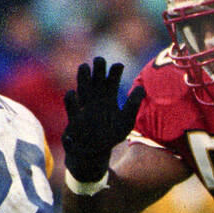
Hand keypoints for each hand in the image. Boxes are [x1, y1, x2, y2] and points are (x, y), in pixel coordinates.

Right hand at [62, 57, 144, 183]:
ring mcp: (83, 107)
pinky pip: (71, 108)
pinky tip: (72, 93)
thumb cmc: (110, 135)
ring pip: (82, 88)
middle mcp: (95, 99)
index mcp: (108, 98)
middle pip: (95, 78)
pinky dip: (71, 101)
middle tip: (100, 60)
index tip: (119, 66)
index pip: (111, 79)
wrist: (93, 152)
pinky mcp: (74, 119)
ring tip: (84, 67)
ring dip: (82, 78)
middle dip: (97, 68)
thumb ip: (132, 105)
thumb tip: (142, 89)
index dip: (114, 71)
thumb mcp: (125, 122)